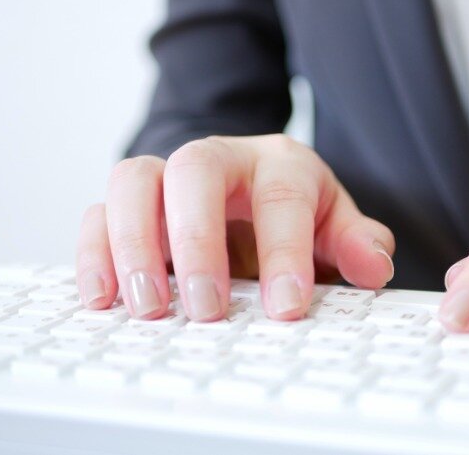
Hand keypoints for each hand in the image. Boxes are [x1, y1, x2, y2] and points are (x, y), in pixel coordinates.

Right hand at [75, 134, 394, 320]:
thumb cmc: (296, 212)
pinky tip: (104, 298)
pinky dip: (95, 252)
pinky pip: (99, 211)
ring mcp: (169, 177)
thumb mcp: (335, 224)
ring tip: (147, 306)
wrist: (252, 190)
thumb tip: (373, 265)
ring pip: (133, 180)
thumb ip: (358, 243)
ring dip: (132, 244)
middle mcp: (220, 160)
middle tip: (205, 308)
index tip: (286, 307)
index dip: (284, 251)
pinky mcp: (132, 204)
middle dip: (197, 240)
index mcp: (279, 163)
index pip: (281, 195)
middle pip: (194, 170)